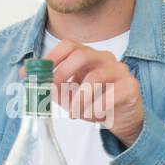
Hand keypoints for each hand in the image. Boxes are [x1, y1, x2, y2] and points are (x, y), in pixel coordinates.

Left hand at [21, 39, 143, 146]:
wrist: (123, 118)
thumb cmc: (95, 103)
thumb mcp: (71, 96)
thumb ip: (55, 89)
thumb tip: (33, 82)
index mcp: (89, 56)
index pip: (69, 45)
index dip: (52, 57)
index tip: (38, 75)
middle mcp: (105, 59)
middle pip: (82, 55)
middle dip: (63, 74)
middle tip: (55, 93)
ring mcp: (120, 70)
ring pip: (94, 78)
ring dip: (79, 99)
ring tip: (74, 114)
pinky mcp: (131, 86)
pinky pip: (111, 94)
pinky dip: (96, 107)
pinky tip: (93, 115)